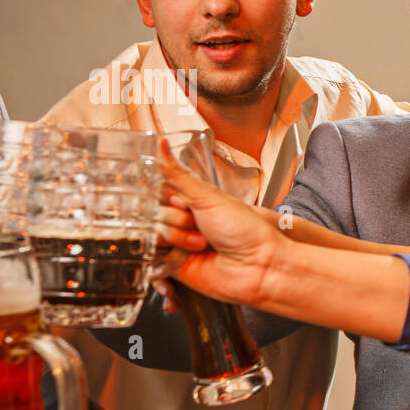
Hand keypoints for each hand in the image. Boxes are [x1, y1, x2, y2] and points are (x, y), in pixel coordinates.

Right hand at [156, 140, 285, 306]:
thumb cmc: (244, 229)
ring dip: (176, 239)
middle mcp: (183, 221)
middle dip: (176, 219)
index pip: (158, 191)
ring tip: (201, 244)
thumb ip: (177, 174)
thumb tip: (160, 142)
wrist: (258, 266)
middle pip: (152, 213)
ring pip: (151, 235)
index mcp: (192, 201)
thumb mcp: (208, 196)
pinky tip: (182, 256)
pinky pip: (151, 259)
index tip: (184, 202)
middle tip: (200, 226)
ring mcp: (178, 244)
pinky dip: (162, 258)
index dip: (168, 197)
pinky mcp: (174, 267)